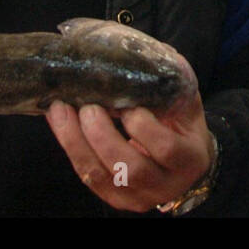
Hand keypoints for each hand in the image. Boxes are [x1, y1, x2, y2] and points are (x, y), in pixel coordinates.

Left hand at [46, 88, 213, 212]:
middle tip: (88, 107)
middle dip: (103, 137)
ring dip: (77, 142)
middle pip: (129, 169)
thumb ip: (169, 80)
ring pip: (101, 176)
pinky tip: (59, 121)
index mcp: (189, 159)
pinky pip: (87, 177)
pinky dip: (70, 148)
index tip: (129, 105)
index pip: (166, 148)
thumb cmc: (182, 125)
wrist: (183, 161)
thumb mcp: (185, 103)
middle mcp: (165, 186)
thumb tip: (139, 49)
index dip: (144, 128)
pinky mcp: (113, 198)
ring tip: (62, 111)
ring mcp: (137, 197)